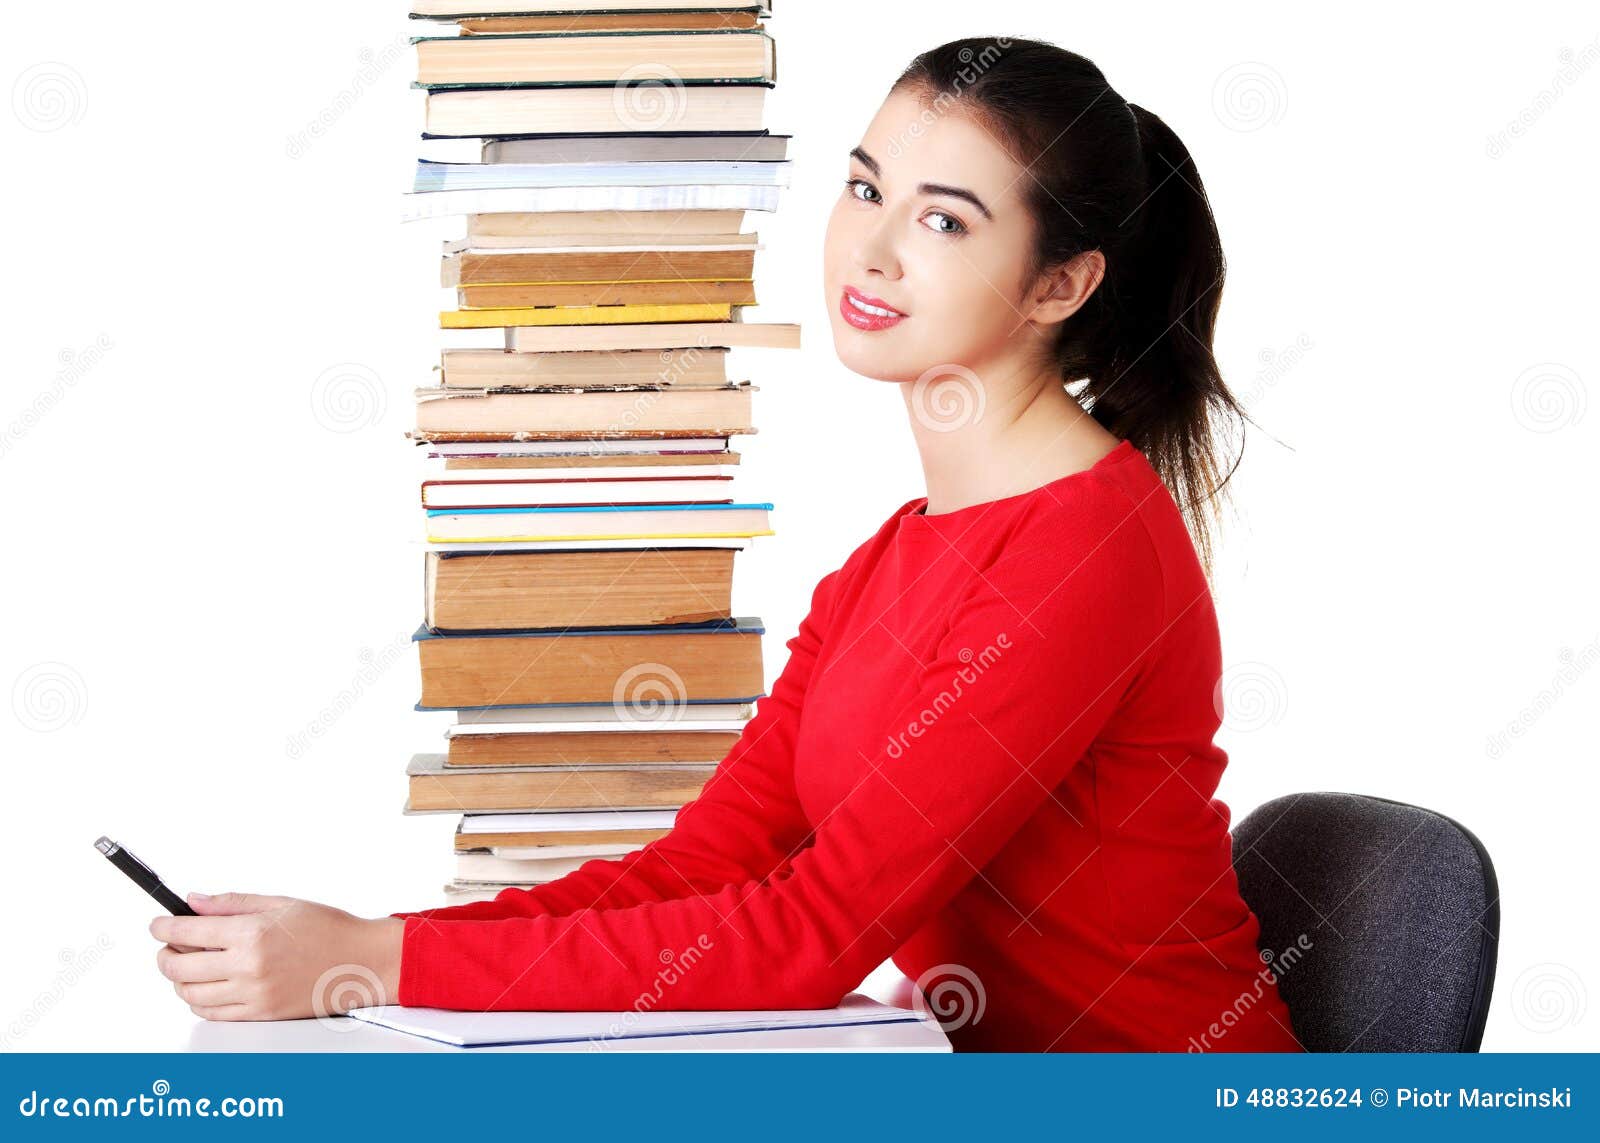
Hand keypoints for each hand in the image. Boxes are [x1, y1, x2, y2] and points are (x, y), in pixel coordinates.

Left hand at [150, 892, 404, 1021]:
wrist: (360, 961)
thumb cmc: (329, 930)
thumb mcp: (281, 903)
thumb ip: (232, 903)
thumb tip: (196, 901)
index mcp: (252, 934)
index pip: (187, 930)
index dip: (164, 926)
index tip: (158, 923)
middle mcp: (248, 967)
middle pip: (179, 966)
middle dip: (164, 954)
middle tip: (168, 944)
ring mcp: (252, 994)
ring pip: (190, 993)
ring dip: (179, 978)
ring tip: (188, 964)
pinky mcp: (259, 1013)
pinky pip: (211, 1012)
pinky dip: (199, 1000)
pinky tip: (207, 985)